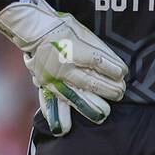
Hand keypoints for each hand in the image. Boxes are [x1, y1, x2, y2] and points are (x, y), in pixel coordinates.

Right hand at [0, 0, 127, 135]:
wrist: (32, 30)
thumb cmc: (61, 28)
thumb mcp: (81, 30)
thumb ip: (96, 47)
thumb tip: (114, 63)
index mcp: (71, 50)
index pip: (96, 61)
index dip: (112, 68)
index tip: (123, 72)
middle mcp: (61, 66)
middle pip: (88, 81)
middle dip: (107, 89)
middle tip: (120, 93)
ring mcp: (51, 77)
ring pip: (74, 94)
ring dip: (91, 104)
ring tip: (104, 112)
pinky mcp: (44, 83)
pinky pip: (52, 101)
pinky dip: (60, 114)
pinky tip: (67, 126)